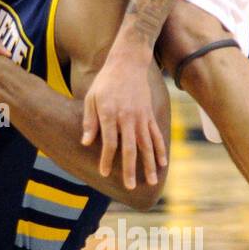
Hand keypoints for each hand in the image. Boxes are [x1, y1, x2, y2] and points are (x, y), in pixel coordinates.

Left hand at [81, 41, 166, 190]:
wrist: (128, 62)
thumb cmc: (105, 81)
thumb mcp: (91, 98)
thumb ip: (89, 121)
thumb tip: (85, 143)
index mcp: (110, 114)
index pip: (109, 142)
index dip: (107, 159)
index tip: (104, 173)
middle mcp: (128, 118)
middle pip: (130, 148)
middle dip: (130, 169)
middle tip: (130, 187)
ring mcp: (141, 117)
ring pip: (147, 145)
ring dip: (150, 165)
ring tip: (152, 182)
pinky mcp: (150, 115)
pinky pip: (156, 136)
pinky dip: (160, 150)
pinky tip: (162, 164)